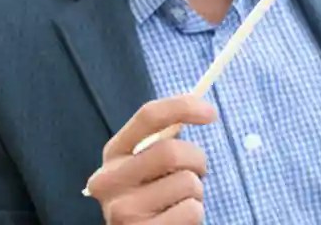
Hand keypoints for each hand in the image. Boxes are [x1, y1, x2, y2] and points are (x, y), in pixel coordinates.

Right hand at [84, 94, 217, 223]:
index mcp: (113, 154)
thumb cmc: (152, 197)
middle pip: (171, 151)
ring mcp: (122, 210)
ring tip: (180, 202)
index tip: (211, 113)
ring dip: (196, 192)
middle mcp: (109, 180)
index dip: (182, 107)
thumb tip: (201, 107)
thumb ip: (163, 140)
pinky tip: (176, 220)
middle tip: (199, 172)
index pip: (148, 116)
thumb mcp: (148, 167)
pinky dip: (195, 214)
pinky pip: (191, 211)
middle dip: (198, 160)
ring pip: (187, 183)